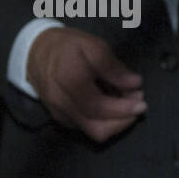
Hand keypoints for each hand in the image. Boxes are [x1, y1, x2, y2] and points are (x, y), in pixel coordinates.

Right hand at [27, 27, 145, 141]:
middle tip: (136, 103)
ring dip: (115, 121)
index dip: (123, 109)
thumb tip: (134, 84)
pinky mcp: (61, 118)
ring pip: (93, 132)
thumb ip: (113, 66)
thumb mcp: (92, 46)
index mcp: (68, 80)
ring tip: (125, 101)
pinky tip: (110, 102)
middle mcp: (61, 103)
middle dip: (123, 121)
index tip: (142, 102)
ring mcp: (59, 113)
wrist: (36, 53)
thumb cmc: (67, 46)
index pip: (98, 106)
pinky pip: (87, 127)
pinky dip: (104, 119)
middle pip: (97, 129)